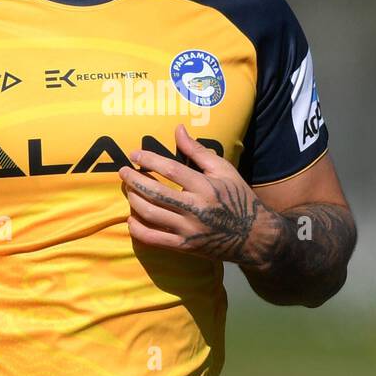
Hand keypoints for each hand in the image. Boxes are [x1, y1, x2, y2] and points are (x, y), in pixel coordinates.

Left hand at [119, 123, 279, 265]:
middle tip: (123, 172)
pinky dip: (138, 229)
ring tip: (129, 191)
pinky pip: (154, 240)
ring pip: (151, 215)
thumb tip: (178, 129)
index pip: (171, 170)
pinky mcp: (184, 247)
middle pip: (155, 193)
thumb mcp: (223, 170)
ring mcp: (188, 230)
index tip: (134, 154)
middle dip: (134, 181)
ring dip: (134, 201)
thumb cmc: (238, 197)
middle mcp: (195, 209)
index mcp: (205, 187)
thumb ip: (197, 151)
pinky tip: (132, 219)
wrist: (253, 236)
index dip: (149, 160)